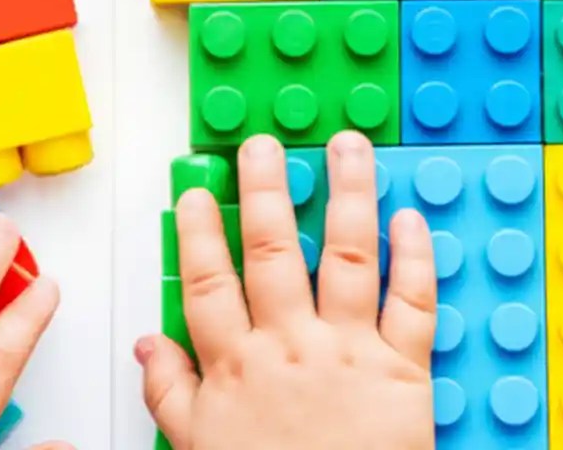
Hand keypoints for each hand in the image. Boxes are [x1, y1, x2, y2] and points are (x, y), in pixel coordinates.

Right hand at [139, 132, 436, 449]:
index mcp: (236, 364)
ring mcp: (349, 351)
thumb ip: (171, 394)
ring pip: (344, 255)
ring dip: (346, 194)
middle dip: (264, 189)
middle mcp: (290, 345)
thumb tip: (148, 346)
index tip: (195, 190)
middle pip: (270, 250)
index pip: (209, 280)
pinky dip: (414, 257)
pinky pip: (412, 302)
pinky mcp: (405, 370)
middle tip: (262, 144)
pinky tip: (408, 217)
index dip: (198, 231)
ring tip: (347, 145)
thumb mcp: (199, 449)